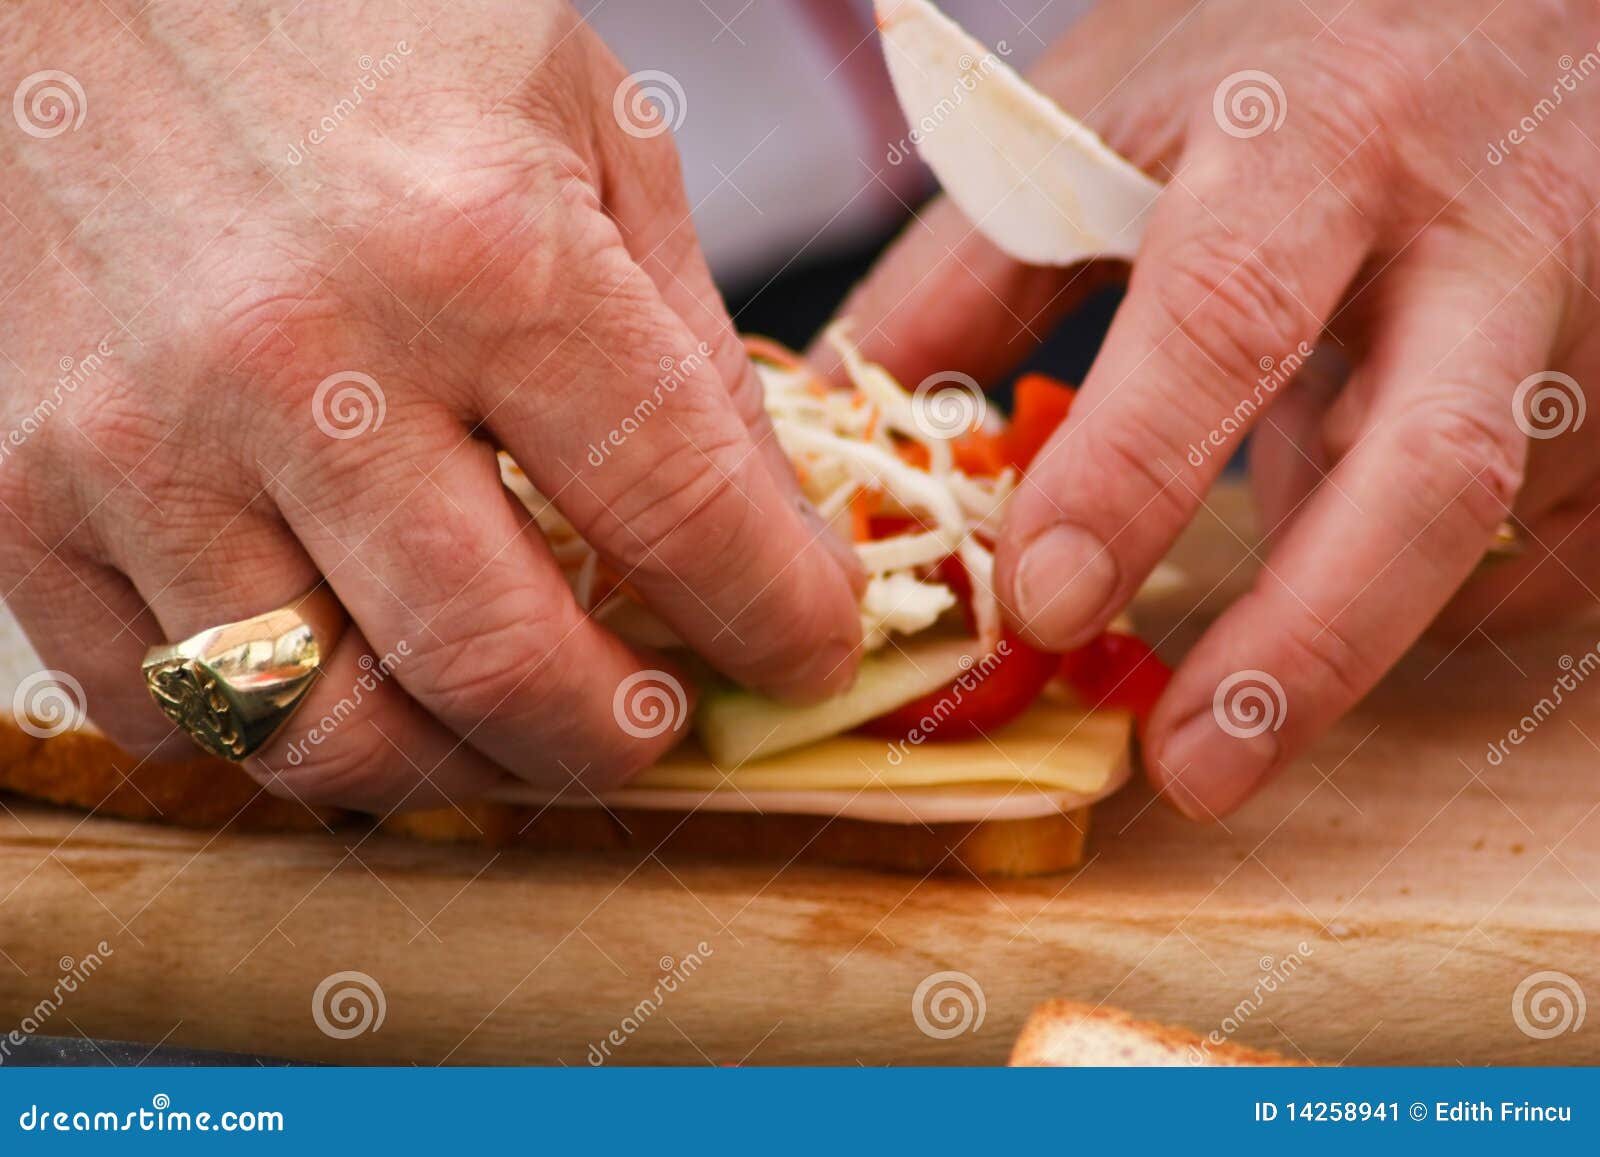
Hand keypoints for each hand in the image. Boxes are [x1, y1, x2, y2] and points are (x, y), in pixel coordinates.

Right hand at [0, 1, 860, 811]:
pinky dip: (276, 727)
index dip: (774, 617)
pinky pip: (161, 707)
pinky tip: (343, 660)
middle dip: (613, 740)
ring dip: (455, 762)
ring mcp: (142, 444)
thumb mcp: (583, 131)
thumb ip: (685, 346)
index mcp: (484, 256)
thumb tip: (768, 535)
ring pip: (323, 729)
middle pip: (497, 667)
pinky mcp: (20, 496)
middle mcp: (306, 366)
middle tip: (650, 723)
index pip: (679, 514)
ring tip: (510, 715)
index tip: (803, 655)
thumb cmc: (354, 26)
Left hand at [837, 0, 1599, 817]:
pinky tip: (1348, 580)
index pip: (1225, 316)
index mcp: (1319, 139)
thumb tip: (855, 412)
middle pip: (1429, 473)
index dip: (1131, 472)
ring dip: (1341, 625)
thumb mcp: (1115, 110)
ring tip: (1235, 687)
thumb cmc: (1293, 53)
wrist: (1522, 4)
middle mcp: (1484, 231)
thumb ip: (977, 264)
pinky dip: (1428, 598)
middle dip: (1302, 650)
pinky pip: (1539, 549)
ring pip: (1479, 534)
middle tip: (1187, 772)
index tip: (1041, 602)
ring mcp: (1586, 321)